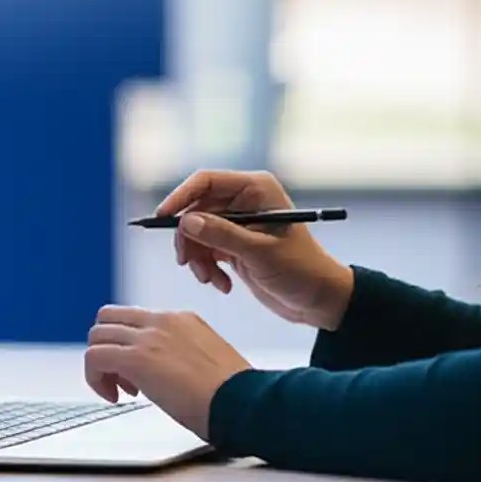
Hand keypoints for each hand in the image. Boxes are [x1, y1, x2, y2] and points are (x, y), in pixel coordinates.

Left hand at [85, 305, 250, 440]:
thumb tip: (166, 371)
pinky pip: (94, 358)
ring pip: (97, 335)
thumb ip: (181, 354)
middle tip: (122, 377)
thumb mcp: (206, 358)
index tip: (138, 372)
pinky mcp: (136, 359)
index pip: (136, 318)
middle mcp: (162, 321)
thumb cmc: (232, 392)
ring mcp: (147, 337)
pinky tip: (114, 397)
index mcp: (181, 319)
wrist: (241, 401)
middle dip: (107, 347)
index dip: (128, 344)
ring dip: (101, 364)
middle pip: (109, 318)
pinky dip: (95, 379)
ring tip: (120, 389)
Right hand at [158, 170, 354, 330]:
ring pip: (197, 233)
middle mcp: (244, 201)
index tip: (161, 219)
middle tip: (188, 264)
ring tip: (211, 280)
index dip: (180, 197)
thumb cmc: (300, 270)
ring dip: (198, 258)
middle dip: (190, 239)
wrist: (319, 300)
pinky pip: (206, 250)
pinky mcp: (234, 245)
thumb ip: (222, 235)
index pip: (205, 181)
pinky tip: (223, 285)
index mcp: (255, 189)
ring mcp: (238, 224)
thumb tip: (185, 222)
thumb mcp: (260, 253)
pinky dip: (208, 268)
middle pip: (195, 210)